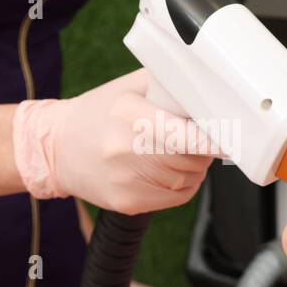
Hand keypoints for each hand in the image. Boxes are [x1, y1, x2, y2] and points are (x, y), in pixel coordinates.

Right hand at [13, 68, 217, 214]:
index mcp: (128, 115)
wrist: (54, 148)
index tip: (231, 140)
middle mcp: (126, 150)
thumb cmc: (97, 113)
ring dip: (193, 166)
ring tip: (175, 151)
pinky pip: (176, 197)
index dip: (212, 141)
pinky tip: (168, 170)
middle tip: (194, 136)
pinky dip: (183, 184)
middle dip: (202, 148)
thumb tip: (211, 86)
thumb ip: (168, 84)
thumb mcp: (128, 87)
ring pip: (188, 179)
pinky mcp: (128, 203)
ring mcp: (127, 181)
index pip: (182, 134)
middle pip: (191, 158)